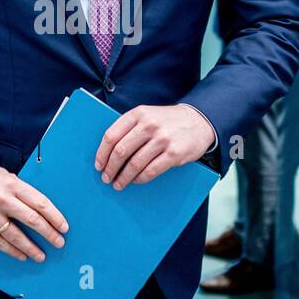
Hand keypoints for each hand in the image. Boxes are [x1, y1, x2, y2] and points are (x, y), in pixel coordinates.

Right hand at [0, 164, 67, 261]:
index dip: (55, 217)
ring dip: (31, 248)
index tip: (64, 227)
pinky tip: (21, 256)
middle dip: (49, 234)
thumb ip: (22, 191)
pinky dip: (12, 251)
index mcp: (13, 185)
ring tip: (41, 256)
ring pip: (16, 236)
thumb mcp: (7, 176)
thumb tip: (41, 209)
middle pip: (32, 220)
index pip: (40, 203)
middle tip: (59, 243)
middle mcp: (3, 200)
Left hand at [95, 103, 215, 189]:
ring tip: (118, 184)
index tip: (98, 165)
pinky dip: (140, 179)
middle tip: (106, 178)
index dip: (102, 153)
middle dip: (110, 168)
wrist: (199, 121)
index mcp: (138, 114)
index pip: (111, 136)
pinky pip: (150, 171)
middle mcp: (149, 125)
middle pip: (120, 151)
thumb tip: (107, 153)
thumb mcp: (147, 115)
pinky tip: (135, 181)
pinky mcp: (174, 153)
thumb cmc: (168, 121)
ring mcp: (162, 139)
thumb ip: (129, 128)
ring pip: (134, 164)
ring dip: (123, 177)